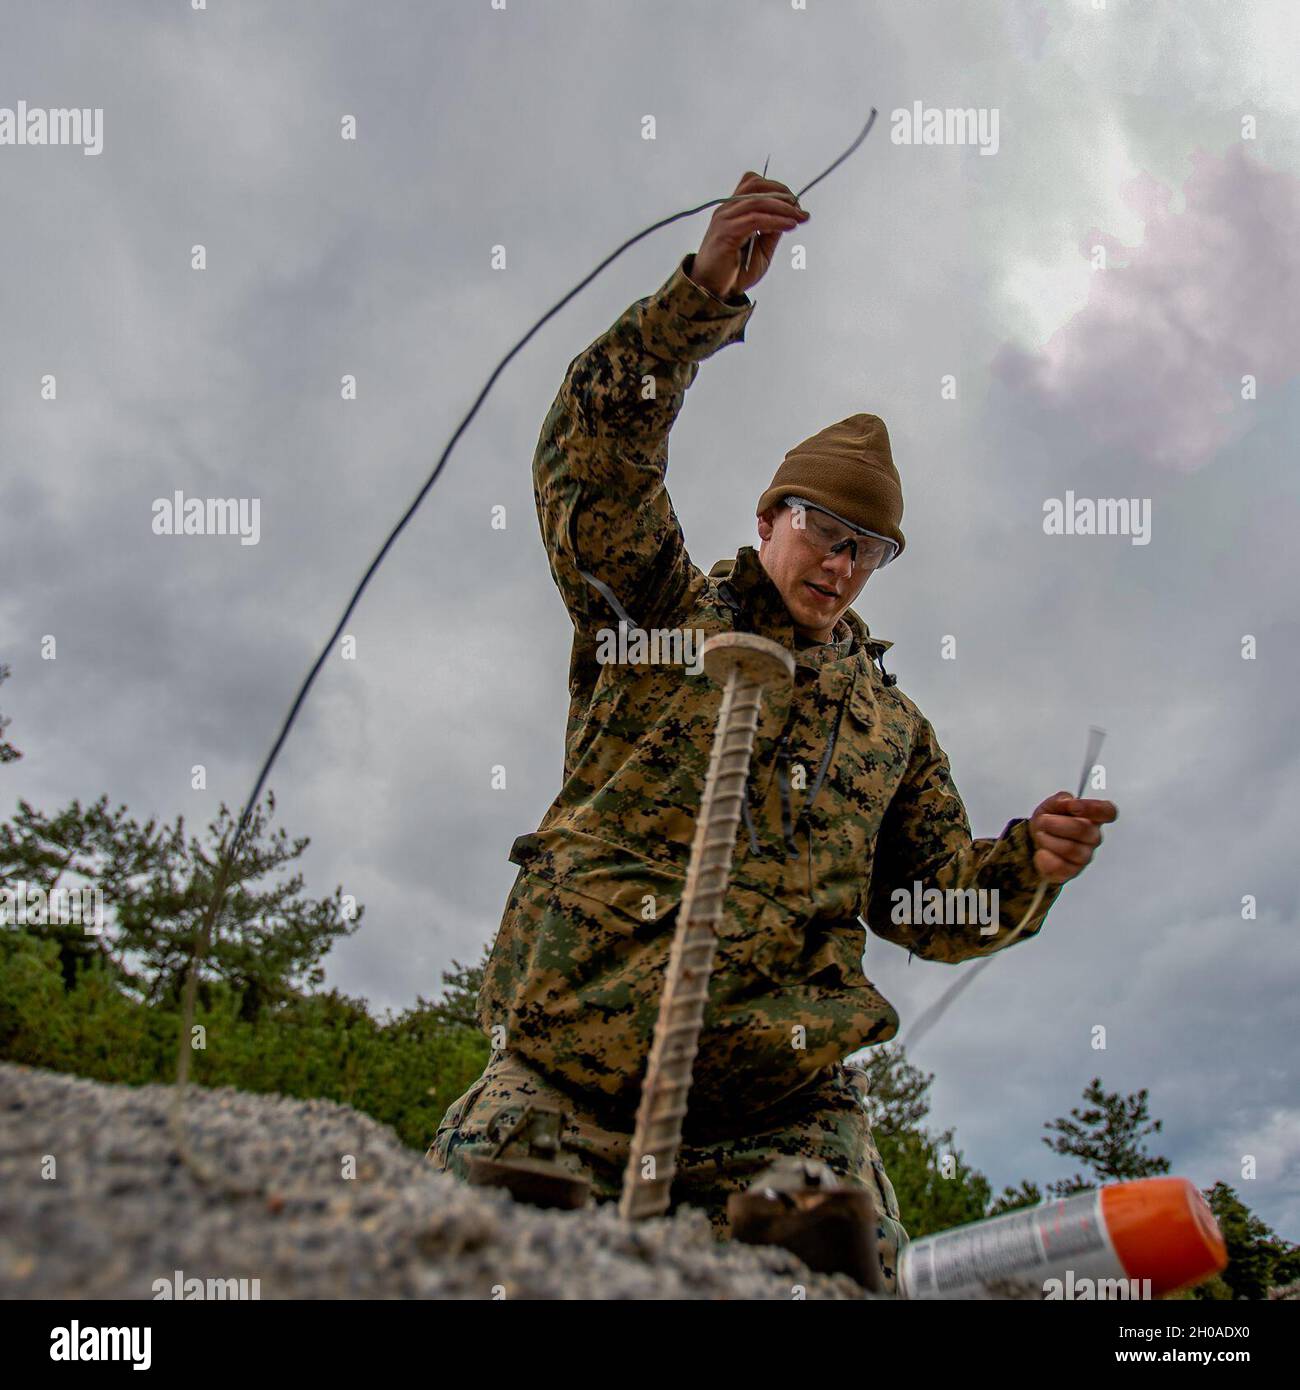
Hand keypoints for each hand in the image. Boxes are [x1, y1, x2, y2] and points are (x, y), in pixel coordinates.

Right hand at [690, 170, 809, 300]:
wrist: (712, 292)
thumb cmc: (733, 273)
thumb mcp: (761, 250)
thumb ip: (772, 231)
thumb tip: (790, 216)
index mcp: (733, 210)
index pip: (754, 183)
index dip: (777, 189)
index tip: (796, 204)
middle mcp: (727, 210)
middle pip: (756, 185)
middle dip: (782, 194)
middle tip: (800, 209)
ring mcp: (725, 220)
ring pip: (758, 201)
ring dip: (783, 208)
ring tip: (799, 217)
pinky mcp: (726, 233)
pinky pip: (755, 220)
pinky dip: (776, 221)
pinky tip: (790, 226)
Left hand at [1028, 792, 1117, 883]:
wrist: (1033, 842)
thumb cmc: (1049, 821)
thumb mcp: (1051, 805)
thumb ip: (1061, 800)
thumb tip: (1069, 801)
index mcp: (1092, 817)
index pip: (1108, 812)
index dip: (1094, 808)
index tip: (1074, 807)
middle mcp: (1093, 837)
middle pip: (1084, 830)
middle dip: (1057, 824)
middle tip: (1043, 821)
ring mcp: (1084, 856)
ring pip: (1071, 849)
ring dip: (1048, 840)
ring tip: (1040, 835)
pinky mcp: (1072, 871)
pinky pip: (1060, 867)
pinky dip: (1046, 858)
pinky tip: (1041, 853)